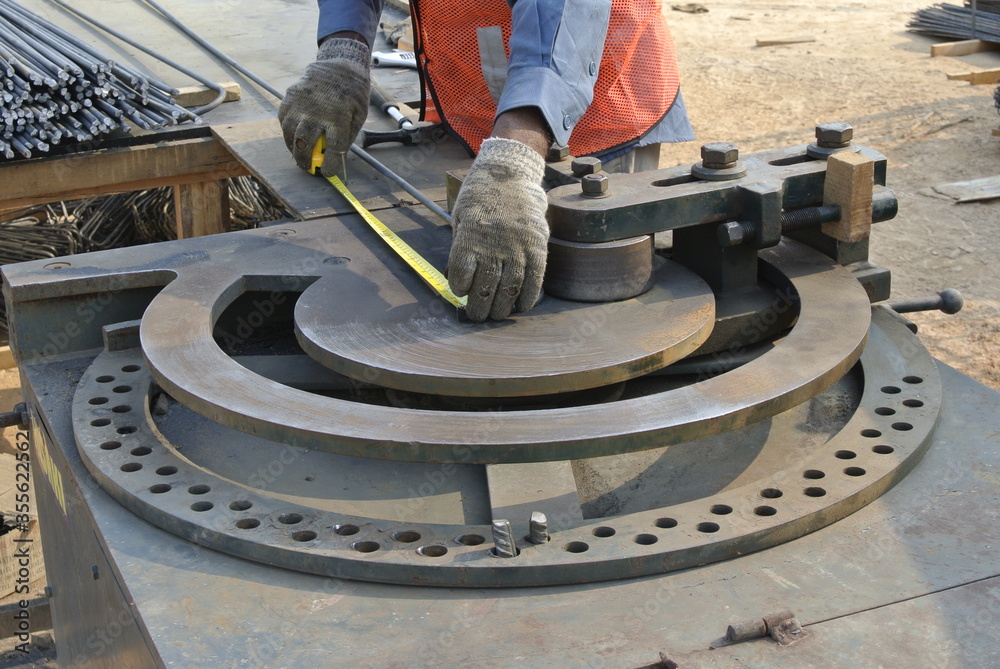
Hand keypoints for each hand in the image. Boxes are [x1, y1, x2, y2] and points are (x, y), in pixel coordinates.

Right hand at [278, 37, 369, 173]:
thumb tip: (334, 156)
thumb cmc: (352, 95)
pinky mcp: (290, 98)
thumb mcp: (358, 116)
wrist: (339, 66)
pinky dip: (287, 132)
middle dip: (304, 160)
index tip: (326, 172)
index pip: (333, 148)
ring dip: (293, 148)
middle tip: (307, 167)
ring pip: (289, 134)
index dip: (329, 164)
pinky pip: (283, 120)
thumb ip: (346, 136)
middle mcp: (317, 112)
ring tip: (298, 154)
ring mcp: (301, 105)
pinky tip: (293, 137)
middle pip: (304, 143)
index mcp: (338, 118)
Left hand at [447, 138, 548, 321]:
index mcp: (469, 237)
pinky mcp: (537, 247)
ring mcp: (517, 247)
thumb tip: (453, 278)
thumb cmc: (480, 198)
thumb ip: (459, 248)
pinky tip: (521, 306)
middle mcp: (493, 245)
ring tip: (496, 315)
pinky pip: (534, 279)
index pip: (461, 275)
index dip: (460, 288)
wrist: (509, 174)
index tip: (461, 291)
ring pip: (509, 288)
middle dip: (479, 307)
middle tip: (478, 316)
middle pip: (485, 287)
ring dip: (502, 307)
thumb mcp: (460, 218)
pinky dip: (527, 297)